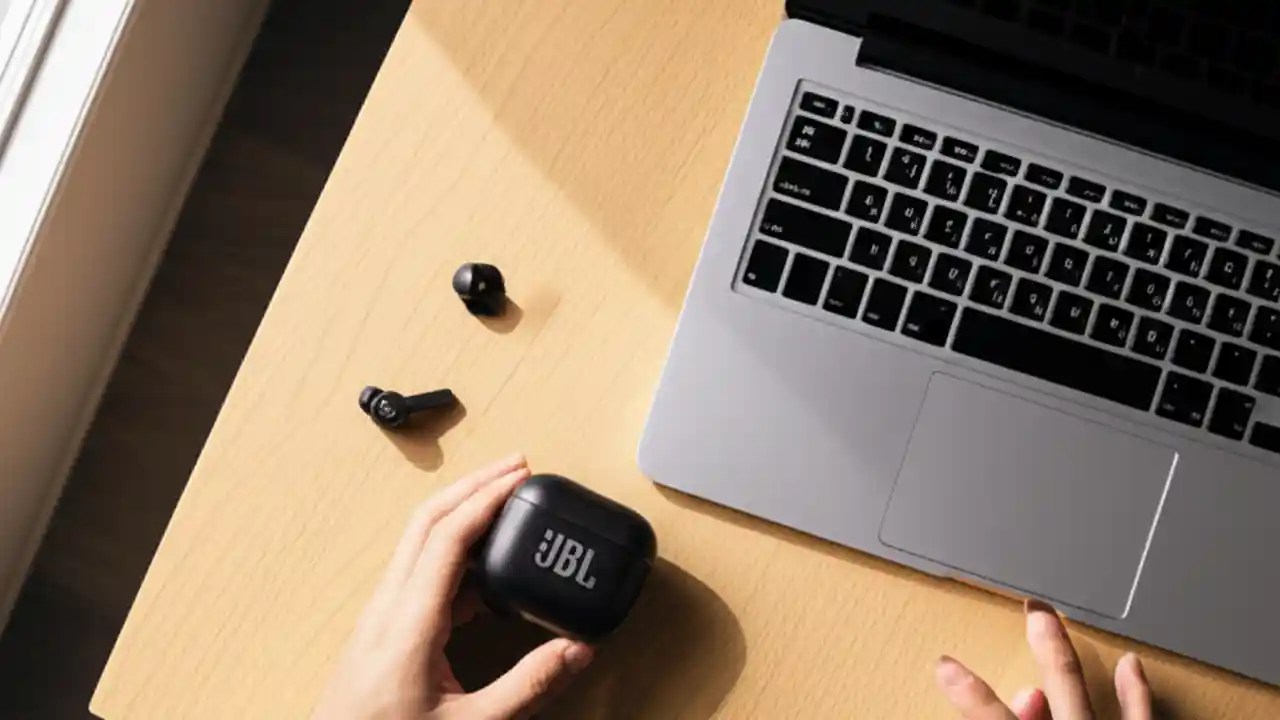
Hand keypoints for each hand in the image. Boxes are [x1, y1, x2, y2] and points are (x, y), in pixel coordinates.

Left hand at [313, 455, 593, 719]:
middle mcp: (388, 609)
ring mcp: (380, 616)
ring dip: (461, 513)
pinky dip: (453, 551)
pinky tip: (484, 567)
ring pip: (418, 542)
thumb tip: (576, 651)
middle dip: (473, 485)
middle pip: (426, 521)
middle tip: (516, 467)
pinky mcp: (382, 630)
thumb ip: (527, 687)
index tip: (519, 476)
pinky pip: (417, 571)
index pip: (447, 537)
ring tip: (505, 504)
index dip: (485, 498)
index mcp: (407, 624)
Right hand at [935, 599, 1151, 719]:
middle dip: (1044, 645)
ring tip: (1058, 622)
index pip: (992, 717)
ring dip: (1071, 654)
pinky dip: (1137, 692)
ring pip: (1086, 692)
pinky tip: (1131, 665)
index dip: (967, 691)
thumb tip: (1017, 695)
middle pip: (1057, 684)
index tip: (946, 665)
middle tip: (1033, 611)